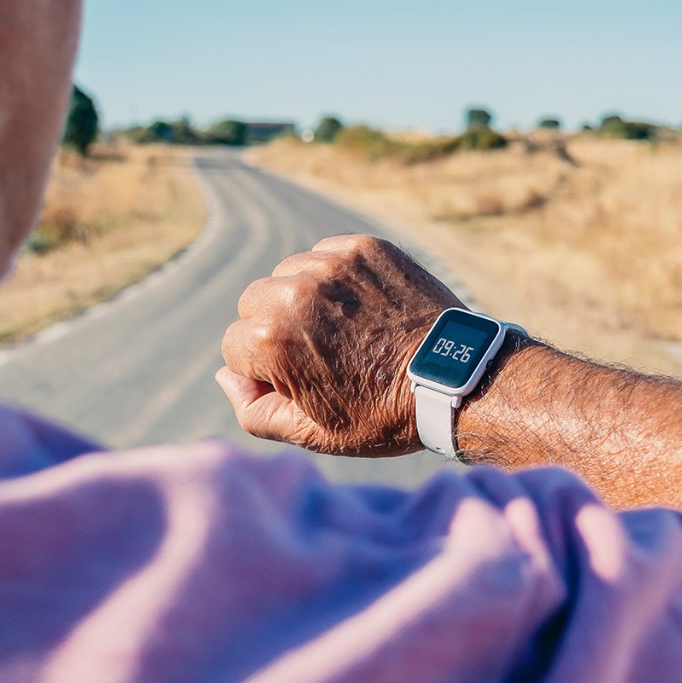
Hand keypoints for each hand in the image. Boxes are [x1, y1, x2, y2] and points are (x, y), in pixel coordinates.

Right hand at [218, 235, 463, 456]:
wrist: (455, 379)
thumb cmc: (383, 414)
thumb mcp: (312, 434)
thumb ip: (254, 410)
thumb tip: (226, 375)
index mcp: (270, 340)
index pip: (234, 346)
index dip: (265, 371)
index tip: (304, 381)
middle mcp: (293, 292)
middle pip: (254, 303)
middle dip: (277, 328)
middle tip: (322, 354)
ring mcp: (331, 265)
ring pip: (288, 274)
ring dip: (303, 298)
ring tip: (343, 330)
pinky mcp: (363, 248)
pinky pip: (325, 254)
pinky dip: (335, 278)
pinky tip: (361, 308)